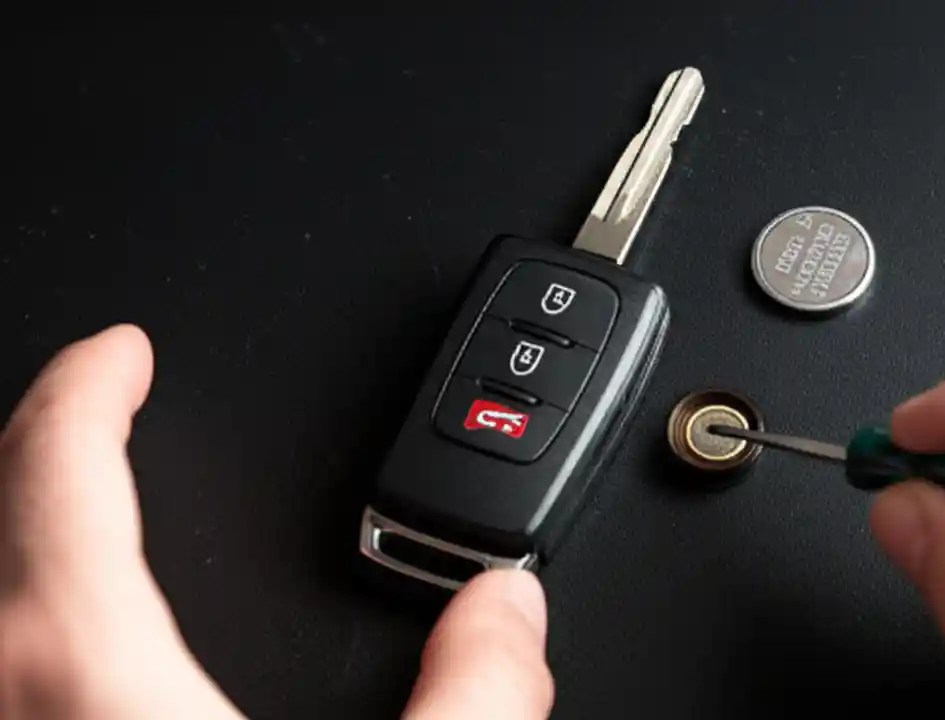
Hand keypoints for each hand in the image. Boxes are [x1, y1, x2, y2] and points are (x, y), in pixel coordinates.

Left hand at [0, 325, 552, 718]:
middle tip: (91, 415)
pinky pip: (1, 676)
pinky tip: (79, 652)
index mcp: (92, 684)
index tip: (121, 356)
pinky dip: (28, 627)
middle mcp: (10, 713)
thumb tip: (507, 612)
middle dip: (44, 448)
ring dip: (24, 540)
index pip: (59, 481)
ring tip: (73, 513)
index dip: (89, 393)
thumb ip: (477, 693)